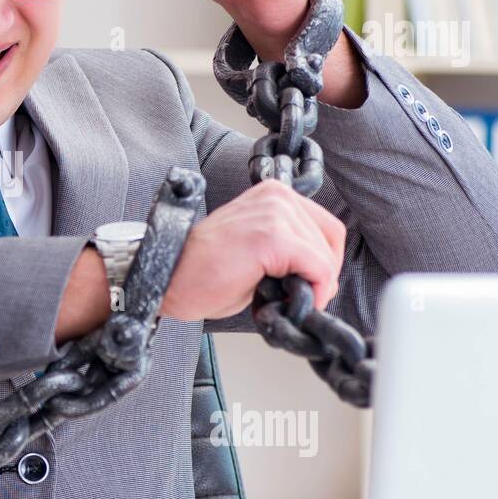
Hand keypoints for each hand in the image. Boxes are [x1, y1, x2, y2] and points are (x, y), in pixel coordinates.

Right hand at [160, 180, 345, 322]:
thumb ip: (290, 252)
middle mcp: (276, 196)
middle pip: (330, 240)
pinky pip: (317, 268)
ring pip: (325, 256)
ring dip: (314, 286)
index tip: (308, 287)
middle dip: (321, 277)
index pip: (326, 227)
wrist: (167, 278)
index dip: (324, 263)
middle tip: (296, 299)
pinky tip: (288, 303)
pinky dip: (313, 292)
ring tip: (283, 300)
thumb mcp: (256, 251)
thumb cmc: (203, 272)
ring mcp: (274, 214)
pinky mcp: (273, 237)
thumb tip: (323, 278)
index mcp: (272, 195)